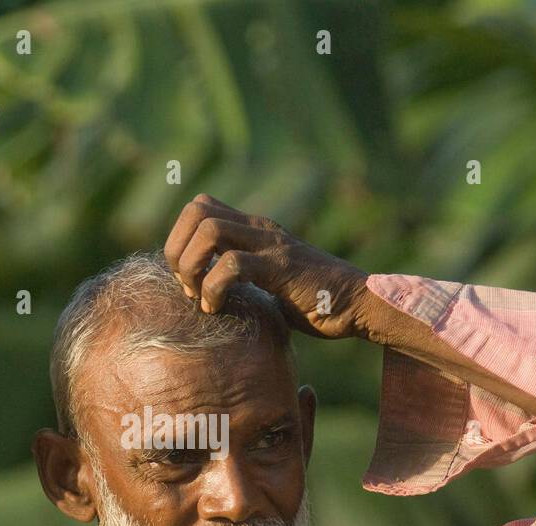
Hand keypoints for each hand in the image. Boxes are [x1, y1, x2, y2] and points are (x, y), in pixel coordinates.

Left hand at [163, 194, 373, 339]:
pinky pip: (232, 264)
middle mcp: (259, 228)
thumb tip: (204, 293)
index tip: (187, 277)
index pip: (198, 207)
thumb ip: (243, 276)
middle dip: (177, 249)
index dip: (180, 239)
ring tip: (200, 297)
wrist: (358, 305)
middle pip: (196, 210)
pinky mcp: (281, 268)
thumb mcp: (270, 282)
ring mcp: (271, 246)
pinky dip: (213, 288)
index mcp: (254, 228)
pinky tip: (219, 308)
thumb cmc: (314, 301)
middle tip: (186, 286)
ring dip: (192, 267)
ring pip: (208, 230)